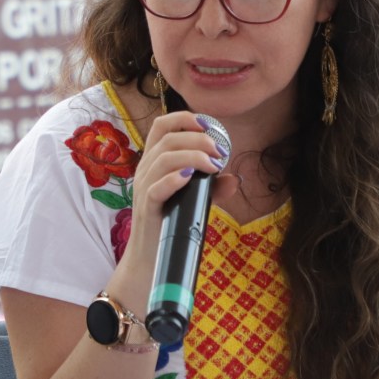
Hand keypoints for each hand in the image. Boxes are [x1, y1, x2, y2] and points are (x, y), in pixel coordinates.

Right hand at [115, 110, 237, 289]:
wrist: (152, 259)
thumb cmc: (172, 223)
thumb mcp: (195, 200)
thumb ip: (212, 188)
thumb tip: (235, 179)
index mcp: (154, 161)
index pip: (162, 126)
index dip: (184, 119)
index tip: (209, 125)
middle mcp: (146, 170)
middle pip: (168, 139)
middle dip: (198, 139)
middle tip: (220, 152)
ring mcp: (144, 188)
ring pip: (163, 159)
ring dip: (192, 156)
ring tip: (214, 165)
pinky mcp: (147, 208)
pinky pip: (156, 188)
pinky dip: (174, 179)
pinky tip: (190, 177)